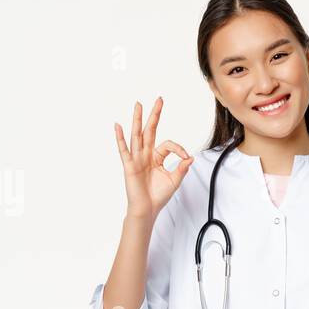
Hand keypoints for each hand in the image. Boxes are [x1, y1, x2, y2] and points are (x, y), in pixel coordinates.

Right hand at [114, 97, 192, 218]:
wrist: (147, 209)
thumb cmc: (158, 196)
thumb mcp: (174, 180)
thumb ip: (181, 168)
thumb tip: (190, 157)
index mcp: (156, 157)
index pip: (168, 144)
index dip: (178, 148)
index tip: (185, 157)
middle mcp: (145, 155)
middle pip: (150, 130)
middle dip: (154, 115)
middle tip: (159, 100)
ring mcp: (136, 159)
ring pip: (137, 135)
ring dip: (138, 120)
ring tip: (138, 105)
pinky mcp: (129, 166)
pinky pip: (124, 150)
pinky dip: (120, 138)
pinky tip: (118, 126)